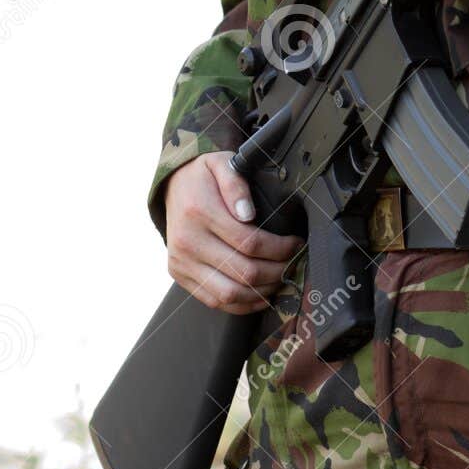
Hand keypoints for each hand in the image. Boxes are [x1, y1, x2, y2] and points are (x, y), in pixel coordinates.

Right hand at [163, 151, 302, 314]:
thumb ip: (236, 185)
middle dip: (277, 272)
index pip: (250, 242)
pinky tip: (260, 294)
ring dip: (262, 292)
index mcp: (199, 213)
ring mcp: (181, 262)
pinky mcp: (179, 274)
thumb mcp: (221, 164)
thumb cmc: (204, 175)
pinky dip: (241, 304)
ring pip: (229, 294)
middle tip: (294, 264)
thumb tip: (248, 214)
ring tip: (280, 279)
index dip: (280, 248)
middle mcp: (187, 242)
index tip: (297, 244)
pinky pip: (213, 301)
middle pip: (243, 272)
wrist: (172, 185)